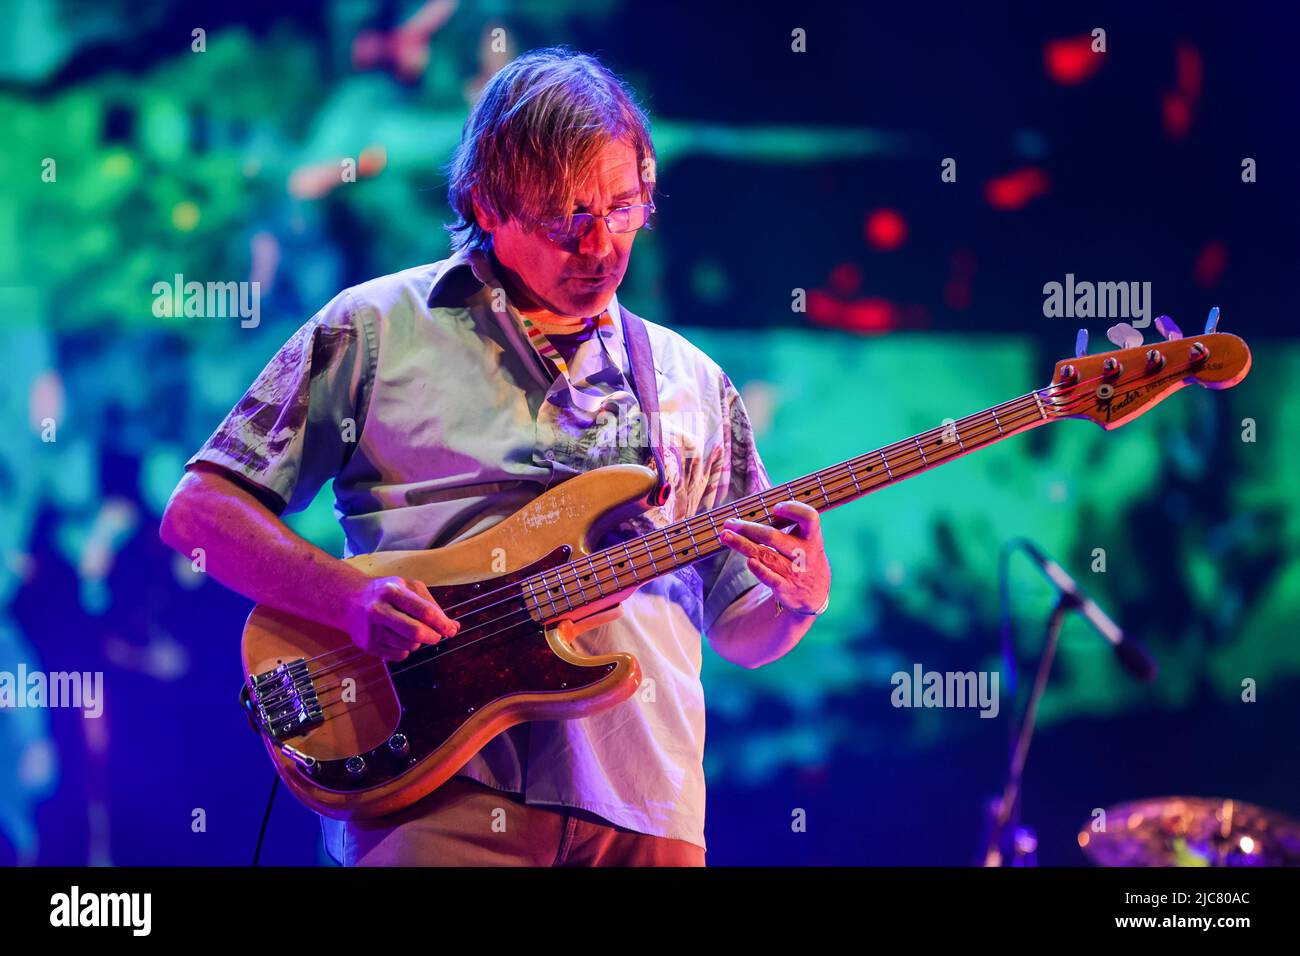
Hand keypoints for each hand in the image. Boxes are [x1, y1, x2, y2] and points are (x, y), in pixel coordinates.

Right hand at [343, 576, 459, 660]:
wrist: (350, 600)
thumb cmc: (386, 593)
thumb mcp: (408, 588)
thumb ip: (432, 606)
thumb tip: (453, 627)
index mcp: (393, 591)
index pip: (425, 611)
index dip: (442, 623)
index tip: (450, 629)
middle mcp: (379, 610)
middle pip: (416, 633)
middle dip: (433, 637)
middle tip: (436, 635)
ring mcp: (371, 629)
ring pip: (409, 646)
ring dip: (418, 642)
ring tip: (410, 631)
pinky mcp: (367, 645)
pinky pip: (399, 655)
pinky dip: (405, 650)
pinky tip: (397, 637)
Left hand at [717, 500, 830, 614]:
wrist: (815, 594)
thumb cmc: (805, 558)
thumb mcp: (808, 540)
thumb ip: (791, 523)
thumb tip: (760, 502)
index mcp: (812, 537)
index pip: (809, 518)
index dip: (793, 510)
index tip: (775, 508)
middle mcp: (804, 553)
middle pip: (774, 537)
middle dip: (749, 529)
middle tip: (730, 523)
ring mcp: (794, 571)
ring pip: (766, 555)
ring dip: (743, 545)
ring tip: (726, 536)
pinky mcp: (785, 588)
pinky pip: (771, 578)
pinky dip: (759, 570)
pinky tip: (748, 561)